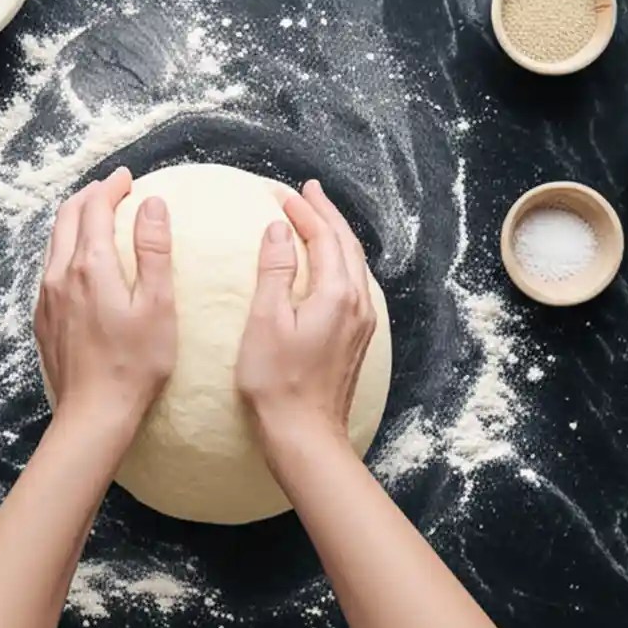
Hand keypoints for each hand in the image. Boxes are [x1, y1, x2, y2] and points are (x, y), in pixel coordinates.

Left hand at [35, 167, 176, 431]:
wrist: (94, 414)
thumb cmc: (135, 364)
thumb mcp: (158, 306)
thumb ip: (154, 251)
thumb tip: (152, 204)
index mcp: (90, 266)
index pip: (95, 208)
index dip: (111, 187)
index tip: (127, 178)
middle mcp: (61, 274)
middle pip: (66, 217)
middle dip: (88, 195)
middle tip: (111, 189)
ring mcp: (47, 297)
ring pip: (54, 241)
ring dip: (74, 219)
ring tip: (95, 214)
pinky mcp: (43, 317)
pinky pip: (50, 266)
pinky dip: (65, 246)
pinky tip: (80, 260)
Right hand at [236, 180, 376, 451]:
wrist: (305, 435)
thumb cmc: (277, 384)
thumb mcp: (266, 322)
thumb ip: (274, 271)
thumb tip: (279, 229)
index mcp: (336, 295)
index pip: (323, 237)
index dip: (304, 211)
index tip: (283, 193)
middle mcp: (357, 304)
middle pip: (346, 244)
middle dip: (326, 214)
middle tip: (307, 192)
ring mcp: (361, 323)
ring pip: (354, 264)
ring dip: (335, 236)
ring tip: (316, 219)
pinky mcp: (356, 339)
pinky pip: (353, 284)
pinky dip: (338, 261)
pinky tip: (327, 265)